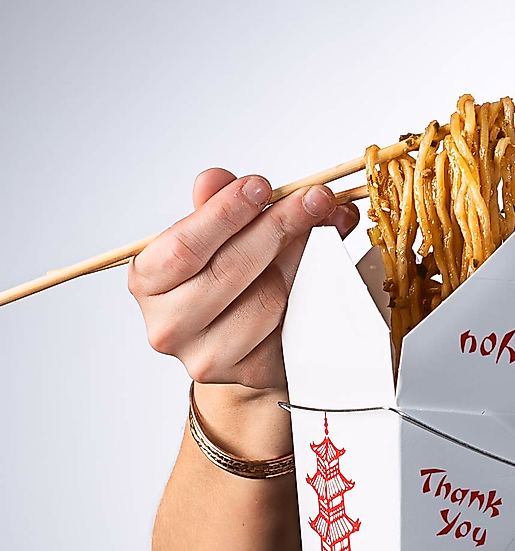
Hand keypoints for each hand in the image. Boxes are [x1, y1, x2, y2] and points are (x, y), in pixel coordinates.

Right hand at [128, 167, 360, 391]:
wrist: (245, 341)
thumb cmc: (229, 277)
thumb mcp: (218, 235)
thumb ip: (217, 206)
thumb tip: (216, 178)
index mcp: (149, 282)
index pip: (183, 247)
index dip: (225, 213)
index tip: (262, 185)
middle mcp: (168, 325)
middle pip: (229, 271)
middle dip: (279, 226)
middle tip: (316, 197)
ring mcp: (208, 356)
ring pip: (266, 299)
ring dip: (303, 257)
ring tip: (324, 226)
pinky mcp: (251, 372)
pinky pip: (291, 323)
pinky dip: (314, 288)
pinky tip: (328, 262)